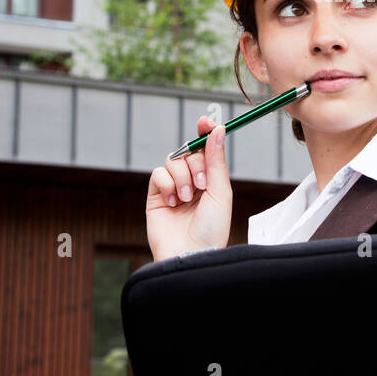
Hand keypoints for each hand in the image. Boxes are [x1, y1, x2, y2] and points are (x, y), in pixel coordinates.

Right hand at [146, 115, 232, 261]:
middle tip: (202, 185)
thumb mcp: (221, 191)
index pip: (206, 149)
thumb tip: (217, 130)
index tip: (205, 121)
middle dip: (196, 164)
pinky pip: (158, 174)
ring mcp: (173, 188)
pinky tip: (172, 202)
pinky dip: (166, 183)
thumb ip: (216, 160)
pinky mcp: (156, 196)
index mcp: (211, 180)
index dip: (205, 133)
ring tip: (187, 198)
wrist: (191, 253)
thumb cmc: (212, 228)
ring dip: (182, 176)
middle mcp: (192, 182)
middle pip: (189, 152)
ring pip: (173, 160)